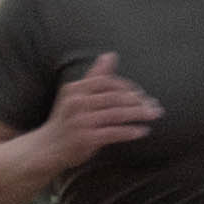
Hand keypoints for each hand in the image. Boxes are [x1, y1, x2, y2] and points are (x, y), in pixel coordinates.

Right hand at [41, 52, 158, 162]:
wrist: (47, 148)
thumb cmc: (66, 119)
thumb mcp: (76, 95)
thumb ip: (95, 76)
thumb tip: (111, 54)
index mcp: (75, 89)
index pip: (107, 82)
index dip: (127, 87)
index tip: (142, 94)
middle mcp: (76, 103)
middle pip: (114, 98)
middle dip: (138, 101)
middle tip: (155, 106)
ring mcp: (80, 121)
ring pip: (117, 114)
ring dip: (139, 114)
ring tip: (154, 115)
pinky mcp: (85, 139)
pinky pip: (113, 133)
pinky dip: (130, 131)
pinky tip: (143, 131)